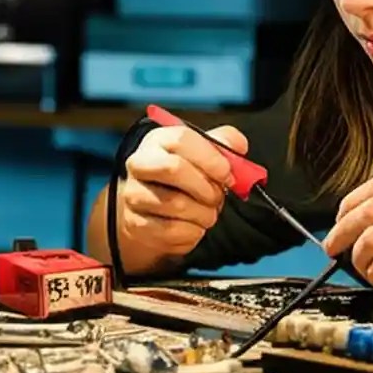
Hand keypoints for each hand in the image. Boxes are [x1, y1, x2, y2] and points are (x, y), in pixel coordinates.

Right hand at [119, 124, 247, 264]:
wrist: (154, 212)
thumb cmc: (184, 179)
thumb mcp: (205, 154)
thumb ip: (225, 144)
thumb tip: (238, 146)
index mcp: (158, 141)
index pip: (181, 140)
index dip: (210, 158)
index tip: (226, 173)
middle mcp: (140, 164)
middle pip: (174, 169)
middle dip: (206, 186)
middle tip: (218, 195)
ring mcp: (134, 195)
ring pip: (177, 204)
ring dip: (204, 212)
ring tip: (207, 211)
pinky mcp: (136, 224)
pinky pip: (173, 230)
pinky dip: (193, 231)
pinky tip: (194, 225)